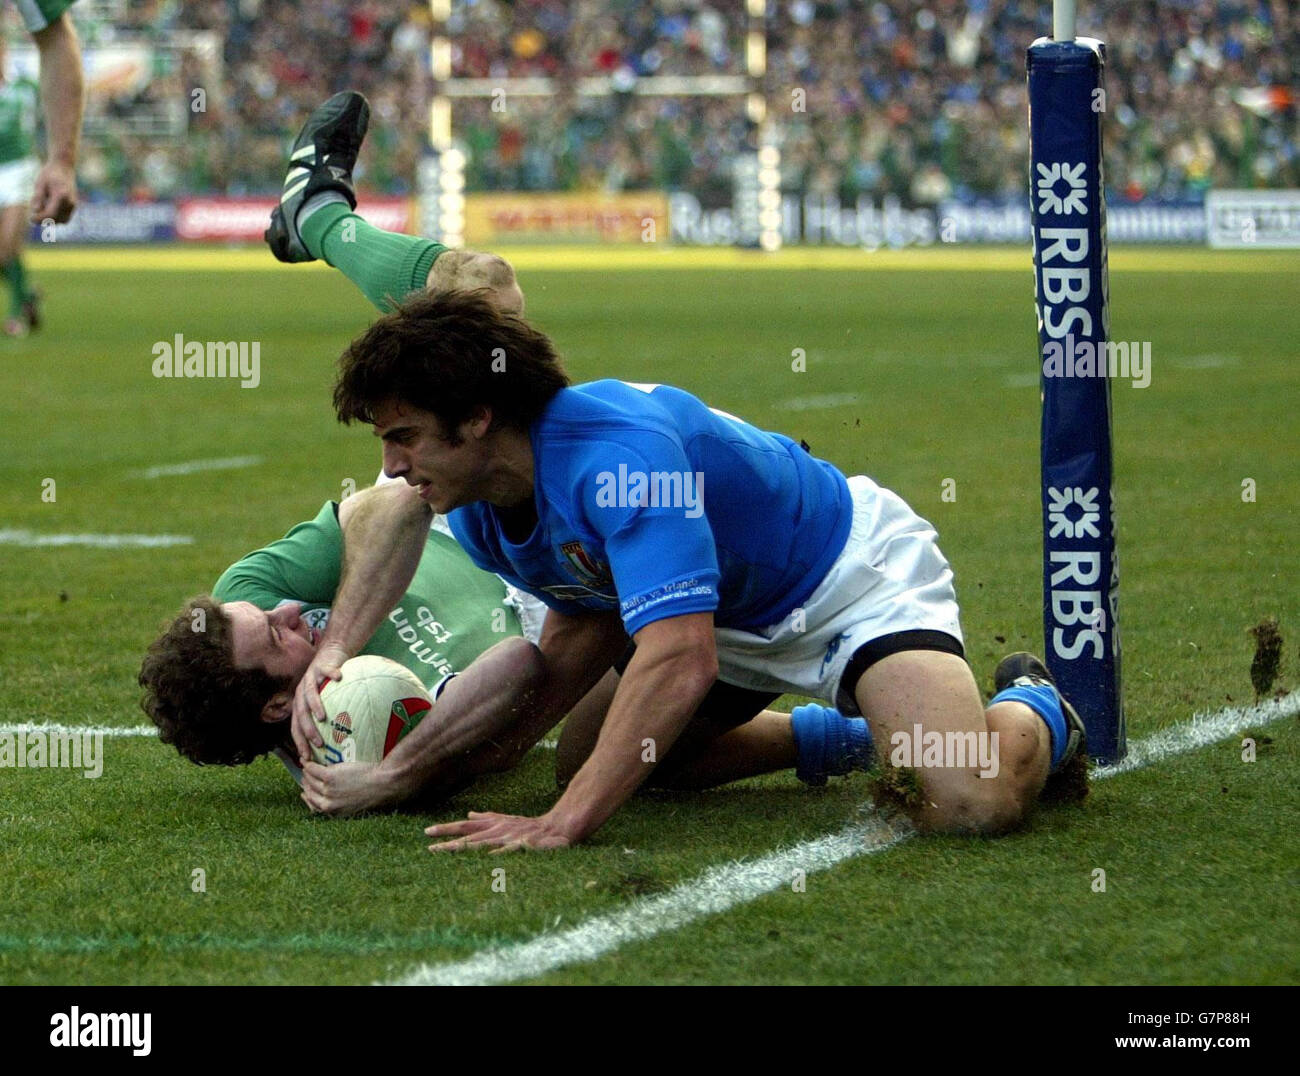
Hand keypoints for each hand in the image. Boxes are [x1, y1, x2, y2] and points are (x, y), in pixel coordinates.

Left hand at [30, 161, 75, 223]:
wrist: (64, 167)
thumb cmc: (50, 174)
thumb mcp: (40, 183)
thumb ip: (38, 198)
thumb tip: (35, 211)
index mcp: (61, 196)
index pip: (50, 214)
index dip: (40, 218)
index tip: (31, 218)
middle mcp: (70, 202)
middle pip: (57, 219)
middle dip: (45, 220)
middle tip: (33, 215)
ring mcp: (73, 205)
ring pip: (62, 221)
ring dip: (52, 219)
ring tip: (42, 208)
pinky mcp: (74, 206)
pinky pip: (65, 218)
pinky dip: (57, 217)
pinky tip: (49, 208)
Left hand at [291, 641, 349, 761]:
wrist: (332, 654)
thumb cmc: (330, 683)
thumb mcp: (325, 701)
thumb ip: (327, 718)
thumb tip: (337, 741)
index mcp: (300, 704)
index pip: (295, 726)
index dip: (299, 742)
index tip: (306, 758)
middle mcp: (302, 692)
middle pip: (301, 713)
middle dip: (307, 730)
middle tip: (318, 743)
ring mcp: (311, 678)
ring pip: (309, 694)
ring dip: (314, 706)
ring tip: (322, 718)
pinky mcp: (322, 666)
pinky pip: (327, 671)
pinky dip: (332, 675)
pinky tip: (339, 679)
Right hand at [300, 761, 395, 816]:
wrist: (384, 784)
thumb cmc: (375, 792)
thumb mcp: (356, 805)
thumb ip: (344, 804)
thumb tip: (339, 799)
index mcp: (334, 812)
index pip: (314, 806)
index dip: (309, 797)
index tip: (306, 792)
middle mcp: (328, 804)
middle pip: (310, 793)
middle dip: (306, 785)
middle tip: (305, 776)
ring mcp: (328, 790)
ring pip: (310, 780)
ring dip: (305, 773)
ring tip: (306, 766)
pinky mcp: (330, 776)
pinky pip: (313, 769)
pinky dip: (308, 764)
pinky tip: (307, 760)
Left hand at [426, 811, 574, 853]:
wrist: (557, 828)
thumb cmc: (529, 826)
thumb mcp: (506, 819)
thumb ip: (488, 817)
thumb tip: (470, 815)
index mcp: (492, 825)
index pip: (465, 827)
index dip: (446, 829)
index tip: (427, 832)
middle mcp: (497, 830)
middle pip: (468, 836)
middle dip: (448, 840)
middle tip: (429, 845)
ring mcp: (508, 838)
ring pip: (481, 844)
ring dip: (462, 847)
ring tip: (445, 851)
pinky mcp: (521, 847)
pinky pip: (505, 851)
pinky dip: (495, 854)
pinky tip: (485, 858)